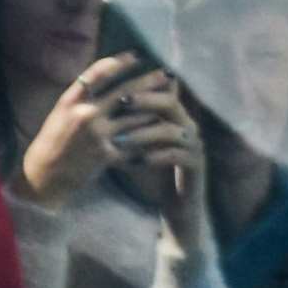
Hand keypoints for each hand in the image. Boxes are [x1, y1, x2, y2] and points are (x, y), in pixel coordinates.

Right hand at [19, 52, 165, 210]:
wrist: (45, 176)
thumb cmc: (54, 141)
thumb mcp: (61, 112)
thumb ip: (83, 96)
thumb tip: (107, 74)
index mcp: (71, 100)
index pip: (98, 74)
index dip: (120, 62)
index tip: (138, 54)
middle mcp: (85, 113)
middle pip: (126, 92)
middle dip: (151, 81)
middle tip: (169, 74)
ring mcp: (98, 135)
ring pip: (136, 117)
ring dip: (156, 108)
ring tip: (172, 100)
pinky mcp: (108, 155)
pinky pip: (136, 142)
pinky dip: (150, 136)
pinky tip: (164, 130)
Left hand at [98, 66, 203, 219]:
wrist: (176, 202)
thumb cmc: (150, 171)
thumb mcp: (133, 144)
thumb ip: (122, 124)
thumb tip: (91, 104)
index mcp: (173, 116)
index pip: (159, 89)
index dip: (138, 85)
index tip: (110, 87)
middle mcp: (186, 126)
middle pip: (170, 102)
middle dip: (144, 100)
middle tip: (120, 102)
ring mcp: (194, 144)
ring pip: (172, 130)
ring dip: (144, 133)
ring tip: (119, 140)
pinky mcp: (196, 164)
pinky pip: (178, 155)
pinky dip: (157, 157)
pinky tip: (138, 162)